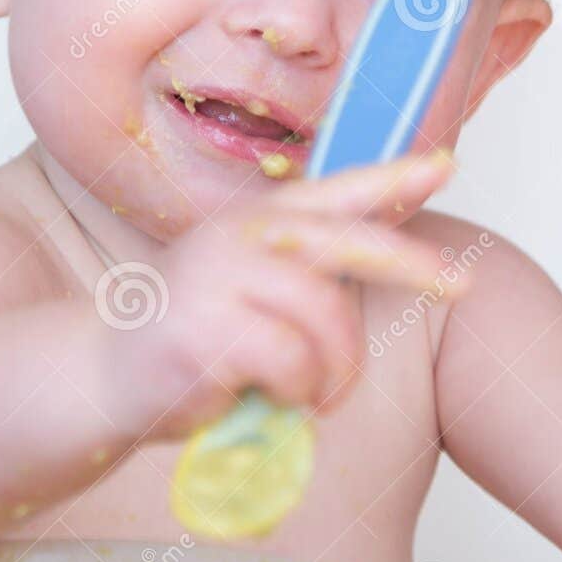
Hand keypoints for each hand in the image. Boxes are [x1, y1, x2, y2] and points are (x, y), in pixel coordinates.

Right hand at [104, 150, 466, 445]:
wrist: (101, 376)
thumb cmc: (188, 339)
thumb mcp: (247, 286)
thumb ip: (303, 271)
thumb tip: (391, 260)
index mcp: (255, 223)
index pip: (335, 189)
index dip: (393, 175)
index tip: (445, 165)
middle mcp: (240, 236)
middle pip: (352, 242)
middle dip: (415, 263)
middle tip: (460, 284)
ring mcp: (221, 277)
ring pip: (329, 316)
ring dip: (336, 369)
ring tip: (315, 393)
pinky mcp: (210, 328)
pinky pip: (296, 362)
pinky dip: (299, 392)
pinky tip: (272, 397)